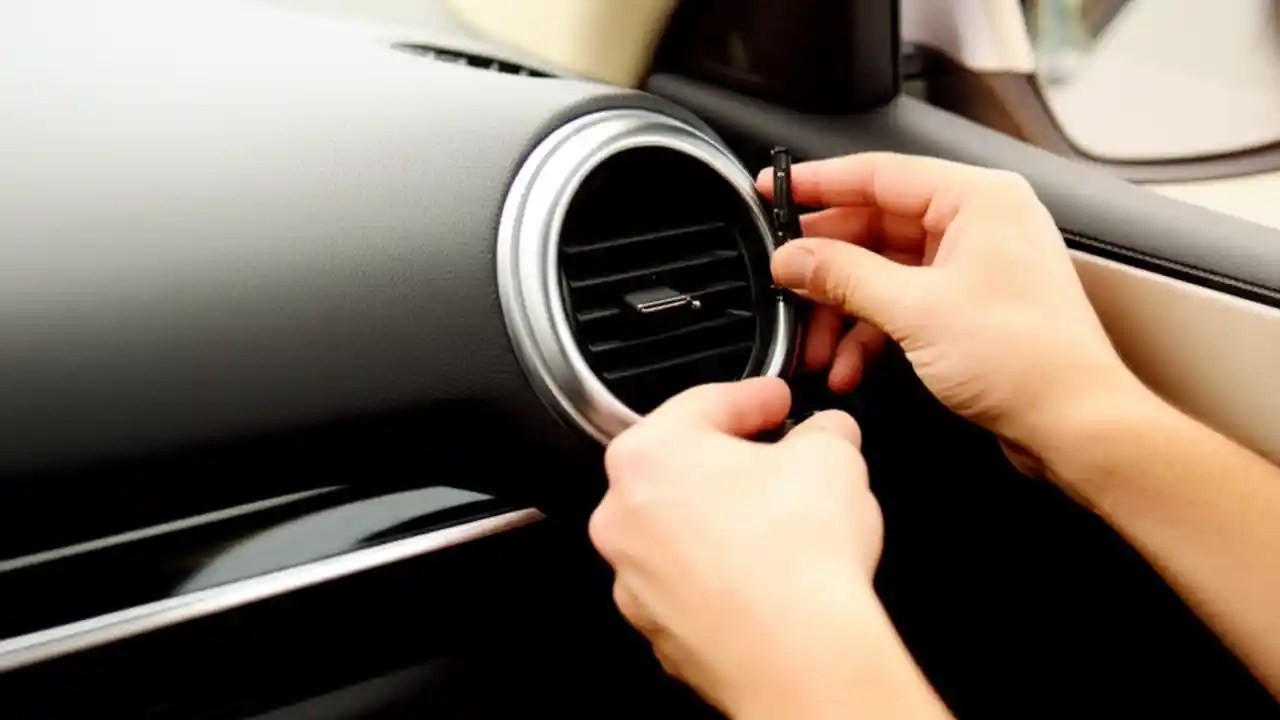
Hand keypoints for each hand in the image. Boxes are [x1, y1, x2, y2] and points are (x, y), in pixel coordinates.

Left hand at [589, 377, 886, 716]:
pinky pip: (693, 584)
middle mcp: (624, 516)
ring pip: (683, 529)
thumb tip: (827, 433)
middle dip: (736, 461)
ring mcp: (634, 579)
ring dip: (727, 520)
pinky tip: (770, 575)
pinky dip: (725, 575)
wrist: (797, 656)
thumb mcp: (830, 454)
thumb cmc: (797, 553)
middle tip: (786, 461)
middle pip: (684, 468)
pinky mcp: (659, 629)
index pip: (704, 404)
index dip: (754, 397)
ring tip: (785, 524)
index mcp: (648, 455)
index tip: (776, 400)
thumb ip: (823, 430)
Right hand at [759, 152, 1144, 467]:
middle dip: (826, 266)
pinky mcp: (971, 306)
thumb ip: (843, 276)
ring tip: (816, 344)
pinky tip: (849, 364)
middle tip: (784, 279)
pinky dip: (871, 332)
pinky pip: (904, 302)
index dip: (817, 183)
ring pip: (884, 271)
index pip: (878, 173)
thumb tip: (795, 258)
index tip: (772, 190)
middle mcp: (980, 224)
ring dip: (844, 310)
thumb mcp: (914, 310)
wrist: (1075, 423)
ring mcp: (976, 266)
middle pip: (876, 226)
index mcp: (978, 199)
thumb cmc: (1029, 361)